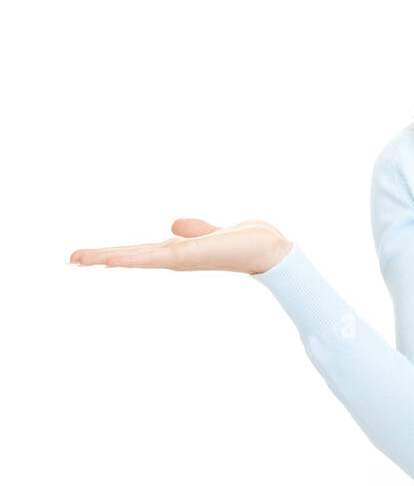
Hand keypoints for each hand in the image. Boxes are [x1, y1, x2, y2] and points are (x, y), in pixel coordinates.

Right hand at [68, 218, 293, 275]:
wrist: (271, 250)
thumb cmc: (246, 242)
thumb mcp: (212, 232)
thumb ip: (194, 230)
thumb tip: (174, 226)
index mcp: (179, 251)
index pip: (140, 252)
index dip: (115, 253)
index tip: (88, 256)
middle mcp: (176, 257)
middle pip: (132, 257)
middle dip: (102, 257)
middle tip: (71, 258)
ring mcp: (181, 258)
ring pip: (137, 258)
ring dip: (109, 257)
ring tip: (80, 258)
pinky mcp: (190, 255)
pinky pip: (156, 255)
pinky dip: (133, 257)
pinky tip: (114, 259)